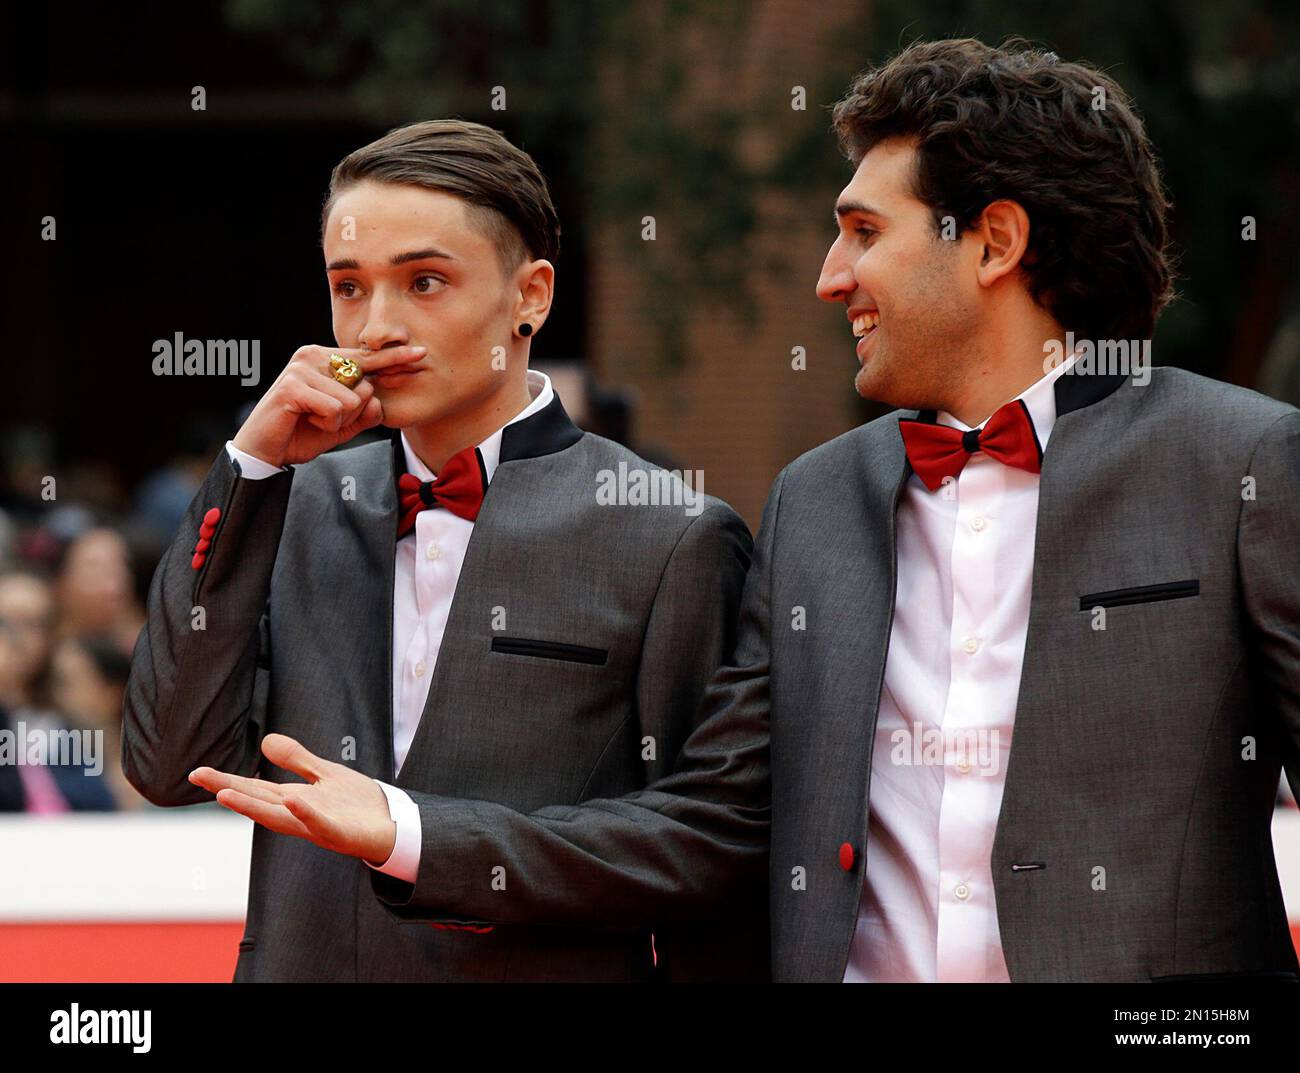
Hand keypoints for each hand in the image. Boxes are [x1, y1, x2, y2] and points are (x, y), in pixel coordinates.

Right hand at [189, 733, 396, 864]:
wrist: (391, 824)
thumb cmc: (356, 803)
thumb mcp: (325, 773)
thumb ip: (297, 760)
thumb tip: (265, 741)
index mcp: (293, 800)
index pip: (255, 788)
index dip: (227, 781)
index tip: (198, 772)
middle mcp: (298, 815)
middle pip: (258, 801)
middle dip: (229, 790)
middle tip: (199, 777)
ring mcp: (316, 826)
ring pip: (279, 818)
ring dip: (253, 807)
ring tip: (225, 794)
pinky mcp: (339, 834)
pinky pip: (321, 824)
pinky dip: (306, 814)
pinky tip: (293, 800)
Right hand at [231, 343, 425, 466]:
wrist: (265, 450)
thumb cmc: (302, 432)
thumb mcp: (342, 424)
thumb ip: (364, 412)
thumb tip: (380, 400)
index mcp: (324, 359)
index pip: (366, 359)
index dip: (394, 359)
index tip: (420, 353)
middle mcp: (313, 356)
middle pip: (364, 384)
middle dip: (353, 412)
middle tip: (325, 419)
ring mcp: (301, 368)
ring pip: (352, 400)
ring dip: (337, 421)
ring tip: (312, 420)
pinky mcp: (292, 385)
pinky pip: (335, 409)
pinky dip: (325, 424)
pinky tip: (305, 421)